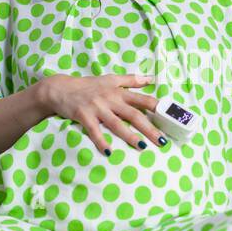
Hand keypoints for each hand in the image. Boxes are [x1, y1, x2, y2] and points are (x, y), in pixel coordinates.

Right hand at [37, 73, 163, 154]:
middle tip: (162, 141)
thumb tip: (151, 78)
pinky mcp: (84, 116)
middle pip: (134, 115)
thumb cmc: (88, 85)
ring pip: (117, 124)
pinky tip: (109, 152)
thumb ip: (131, 80)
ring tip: (142, 147)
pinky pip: (94, 131)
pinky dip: (101, 141)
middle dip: (149, 128)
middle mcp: (110, 99)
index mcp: (119, 92)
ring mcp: (97, 108)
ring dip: (130, 136)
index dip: (157, 108)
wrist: (61, 89)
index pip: (142, 99)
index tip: (170, 117)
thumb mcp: (110, 78)